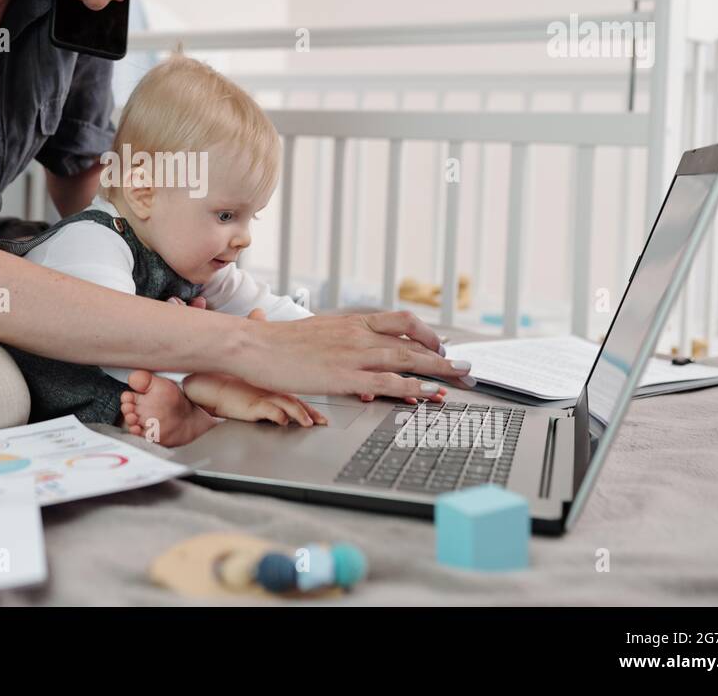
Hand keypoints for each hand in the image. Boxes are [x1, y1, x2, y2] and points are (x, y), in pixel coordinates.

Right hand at [239, 309, 473, 400]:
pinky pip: (389, 381)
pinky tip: (428, 394)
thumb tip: (349, 352)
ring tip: (461, 379)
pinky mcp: (345, 375)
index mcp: (352, 322)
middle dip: (443, 356)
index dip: (427, 335)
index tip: (441, 347)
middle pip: (413, 340)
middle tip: (464, 368)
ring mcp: (354, 353)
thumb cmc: (277, 343)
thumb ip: (338, 341)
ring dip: (439, 370)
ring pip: (409, 358)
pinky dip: (413, 388)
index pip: (401, 322)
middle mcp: (358, 333)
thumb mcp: (315, 334)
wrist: (254, 345)